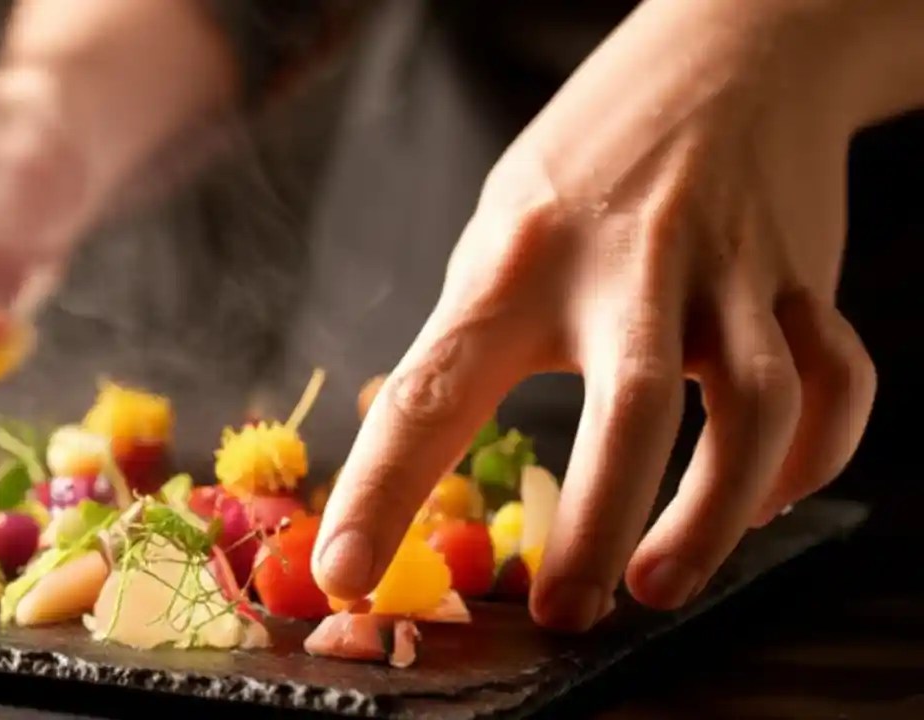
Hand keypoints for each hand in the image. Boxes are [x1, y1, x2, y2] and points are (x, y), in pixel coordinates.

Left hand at [315, 0, 876, 630]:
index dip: (383, 491)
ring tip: (662, 585)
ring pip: (758, 405)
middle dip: (600, 524)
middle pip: (631, 403)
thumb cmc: (589, 158)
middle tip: (568, 613)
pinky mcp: (805, 277)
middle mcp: (627, 265)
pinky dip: (813, 459)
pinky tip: (768, 498)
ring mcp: (730, 269)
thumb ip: (476, 333)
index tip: (349, 573)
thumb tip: (422, 442)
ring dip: (716, 515)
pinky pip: (838, 382)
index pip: (435, 387)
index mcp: (520, 261)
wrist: (729, 48)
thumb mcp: (502, 225)